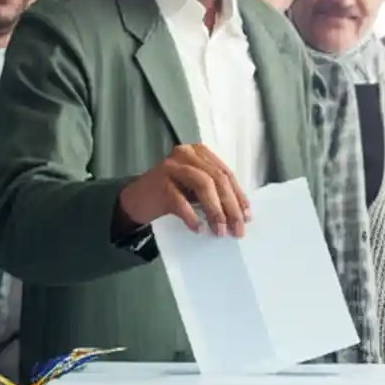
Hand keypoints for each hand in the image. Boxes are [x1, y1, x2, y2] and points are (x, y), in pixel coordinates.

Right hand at [115, 144, 250, 236]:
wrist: (137, 200)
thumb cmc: (172, 194)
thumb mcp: (196, 189)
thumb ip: (216, 193)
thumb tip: (241, 214)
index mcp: (200, 153)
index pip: (225, 173)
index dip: (238, 196)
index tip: (247, 217)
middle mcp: (187, 154)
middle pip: (217, 178)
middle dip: (230, 206)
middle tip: (237, 229)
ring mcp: (172, 166)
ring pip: (203, 185)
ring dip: (215, 211)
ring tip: (219, 231)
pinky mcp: (159, 182)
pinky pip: (180, 200)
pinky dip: (191, 216)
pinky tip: (197, 228)